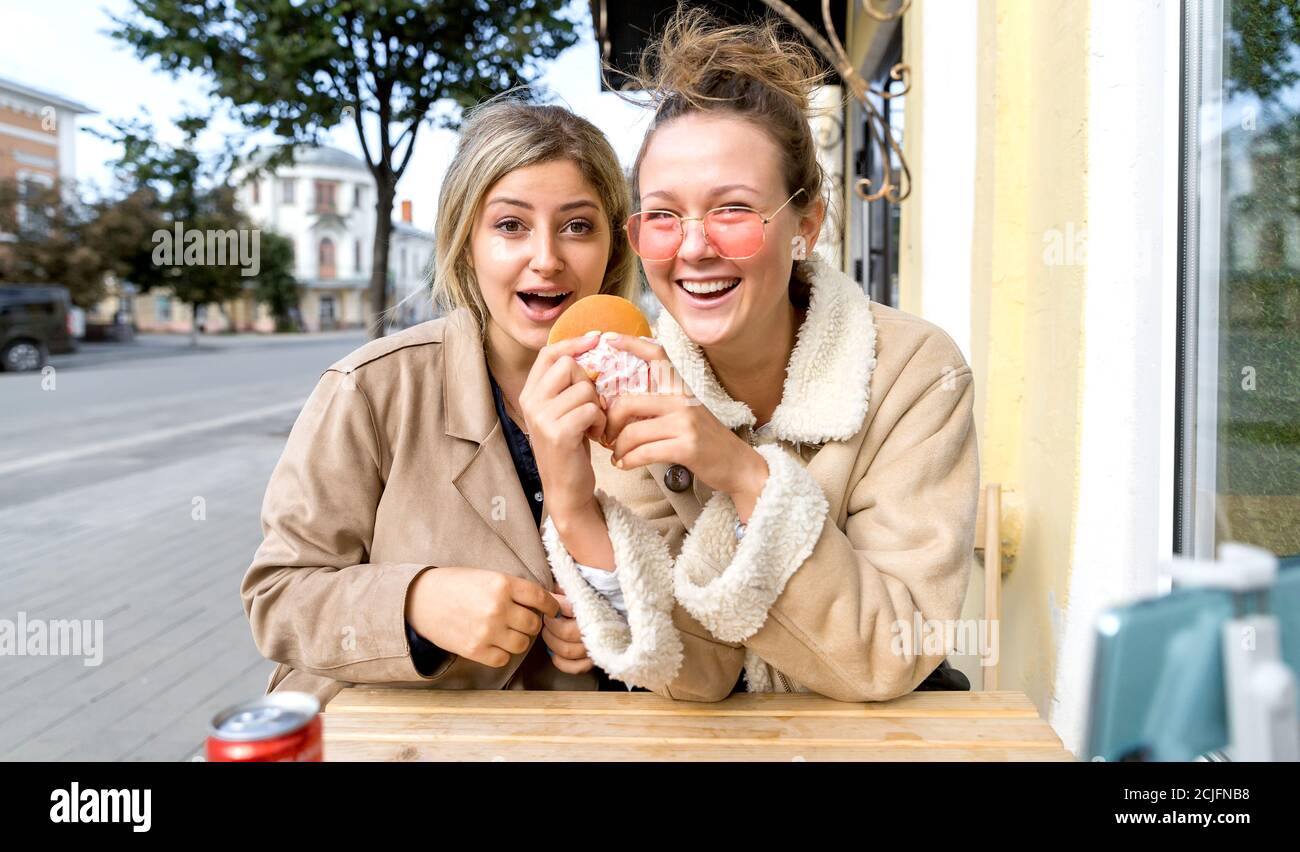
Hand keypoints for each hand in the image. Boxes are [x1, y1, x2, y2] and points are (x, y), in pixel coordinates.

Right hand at [405, 566, 558, 667]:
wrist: (420, 600)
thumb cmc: (455, 585)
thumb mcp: (486, 576)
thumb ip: (513, 588)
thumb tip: (544, 602)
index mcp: (502, 584)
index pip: (540, 597)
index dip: (551, 605)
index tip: (552, 610)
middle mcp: (497, 608)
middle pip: (533, 624)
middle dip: (530, 622)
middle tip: (520, 620)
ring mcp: (487, 631)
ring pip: (522, 644)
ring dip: (518, 639)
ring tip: (505, 632)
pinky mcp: (475, 650)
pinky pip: (503, 658)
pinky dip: (501, 653)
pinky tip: (492, 643)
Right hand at [519, 332, 606, 519]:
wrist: (566, 488)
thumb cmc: (570, 447)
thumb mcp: (561, 411)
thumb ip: (566, 385)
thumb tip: (590, 348)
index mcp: (529, 394)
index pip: (548, 354)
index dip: (573, 343)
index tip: (596, 338)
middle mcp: (530, 403)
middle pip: (569, 365)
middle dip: (589, 382)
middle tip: (591, 406)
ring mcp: (542, 418)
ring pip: (584, 388)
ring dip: (597, 406)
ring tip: (593, 424)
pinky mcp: (558, 434)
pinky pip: (590, 409)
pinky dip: (600, 421)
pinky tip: (595, 434)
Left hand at [541, 584, 593, 673]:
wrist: (612, 609)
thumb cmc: (589, 594)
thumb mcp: (578, 584)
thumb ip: (566, 588)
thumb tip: (550, 594)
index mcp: (594, 606)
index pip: (568, 608)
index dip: (555, 607)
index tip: (550, 605)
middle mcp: (597, 628)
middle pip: (566, 633)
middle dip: (550, 626)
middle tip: (547, 619)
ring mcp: (597, 646)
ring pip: (568, 651)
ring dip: (552, 642)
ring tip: (550, 632)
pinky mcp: (594, 660)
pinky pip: (576, 667)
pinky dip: (561, 662)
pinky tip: (554, 653)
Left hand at [601, 335, 768, 505]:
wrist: (737, 465)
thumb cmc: (706, 441)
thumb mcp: (687, 413)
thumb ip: (660, 405)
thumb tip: (622, 405)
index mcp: (681, 389)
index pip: (656, 357)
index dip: (632, 344)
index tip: (609, 338)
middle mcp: (683, 401)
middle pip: (629, 403)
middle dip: (610, 423)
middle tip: (605, 436)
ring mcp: (685, 423)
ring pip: (633, 432)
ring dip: (618, 448)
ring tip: (617, 456)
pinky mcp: (686, 447)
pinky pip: (644, 453)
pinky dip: (628, 461)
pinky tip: (625, 464)